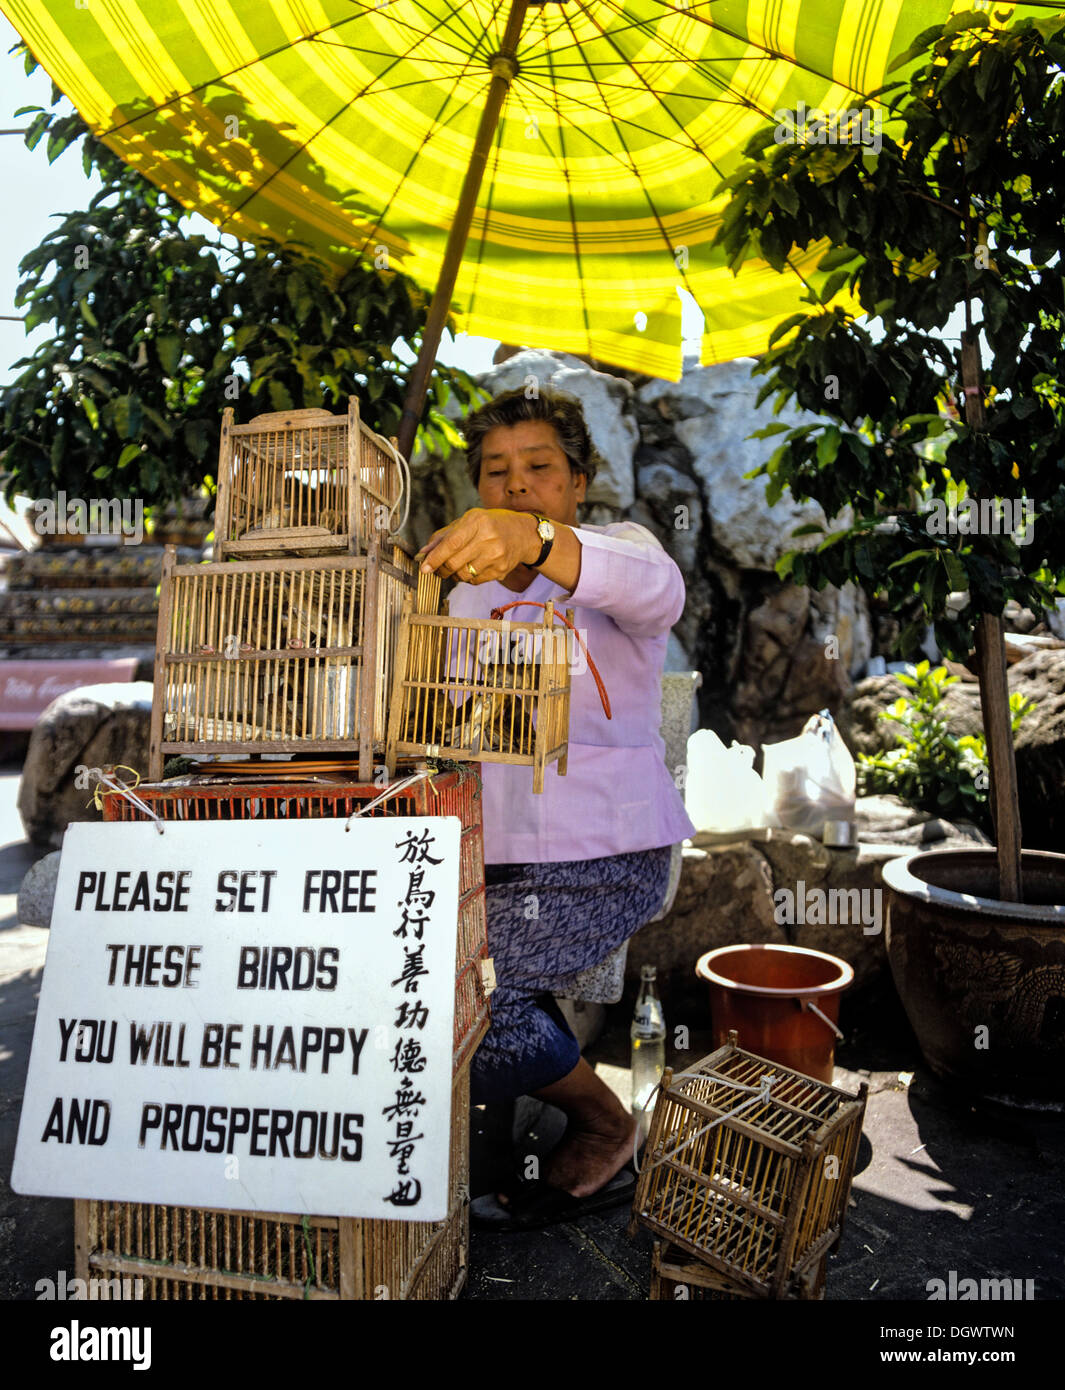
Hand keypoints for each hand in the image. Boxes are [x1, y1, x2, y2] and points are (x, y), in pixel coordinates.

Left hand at [415, 508, 538, 583]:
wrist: (522, 534)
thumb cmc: (490, 525)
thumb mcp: (468, 521)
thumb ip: (444, 536)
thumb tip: (423, 554)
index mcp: (477, 521)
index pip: (451, 544)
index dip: (435, 558)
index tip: (424, 568)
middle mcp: (488, 538)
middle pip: (454, 563)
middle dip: (441, 569)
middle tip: (436, 569)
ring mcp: (496, 556)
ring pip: (463, 575)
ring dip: (454, 575)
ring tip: (456, 566)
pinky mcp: (500, 570)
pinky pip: (474, 581)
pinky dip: (467, 578)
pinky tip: (472, 567)